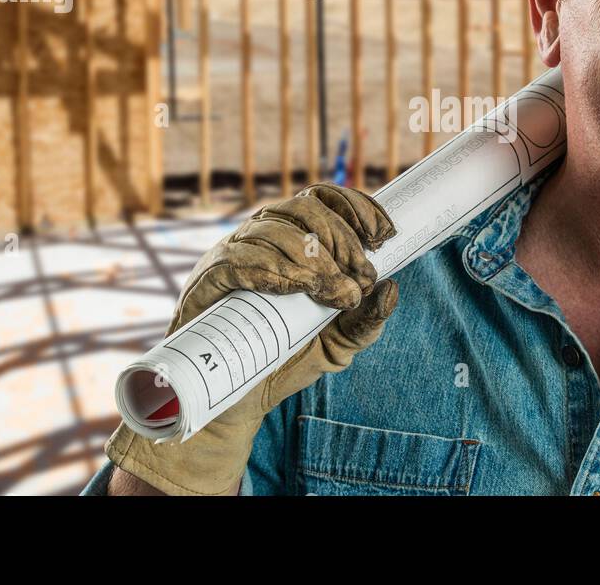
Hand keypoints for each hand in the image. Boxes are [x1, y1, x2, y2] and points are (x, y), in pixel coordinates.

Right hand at [105, 183, 397, 494]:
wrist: (239, 401)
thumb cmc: (287, 360)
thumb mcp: (338, 344)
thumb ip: (366, 321)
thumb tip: (392, 289)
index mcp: (294, 238)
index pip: (324, 198)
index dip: (356, 207)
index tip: (384, 236)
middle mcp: (262, 236)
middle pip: (304, 208)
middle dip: (342, 240)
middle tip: (360, 280)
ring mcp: (232, 255)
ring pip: (274, 230)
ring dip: (314, 260)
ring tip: (335, 294)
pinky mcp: (207, 281)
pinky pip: (238, 260)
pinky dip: (273, 269)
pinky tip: (296, 287)